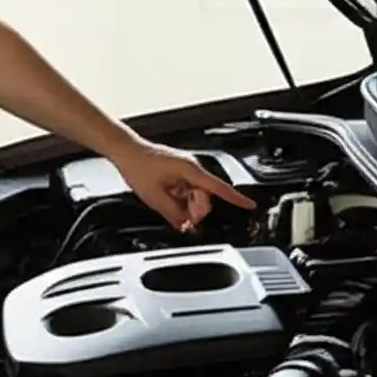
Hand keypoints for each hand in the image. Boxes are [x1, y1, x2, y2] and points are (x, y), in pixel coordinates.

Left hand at [114, 142, 255, 231]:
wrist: (126, 151)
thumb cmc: (138, 166)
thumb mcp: (154, 197)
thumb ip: (174, 213)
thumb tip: (185, 225)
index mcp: (190, 170)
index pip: (218, 188)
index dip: (236, 198)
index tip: (250, 205)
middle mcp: (191, 168)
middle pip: (206, 196)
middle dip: (196, 210)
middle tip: (180, 218)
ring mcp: (185, 170)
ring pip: (196, 195)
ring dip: (186, 205)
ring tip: (169, 205)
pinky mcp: (178, 173)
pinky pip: (186, 191)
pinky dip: (180, 199)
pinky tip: (168, 199)